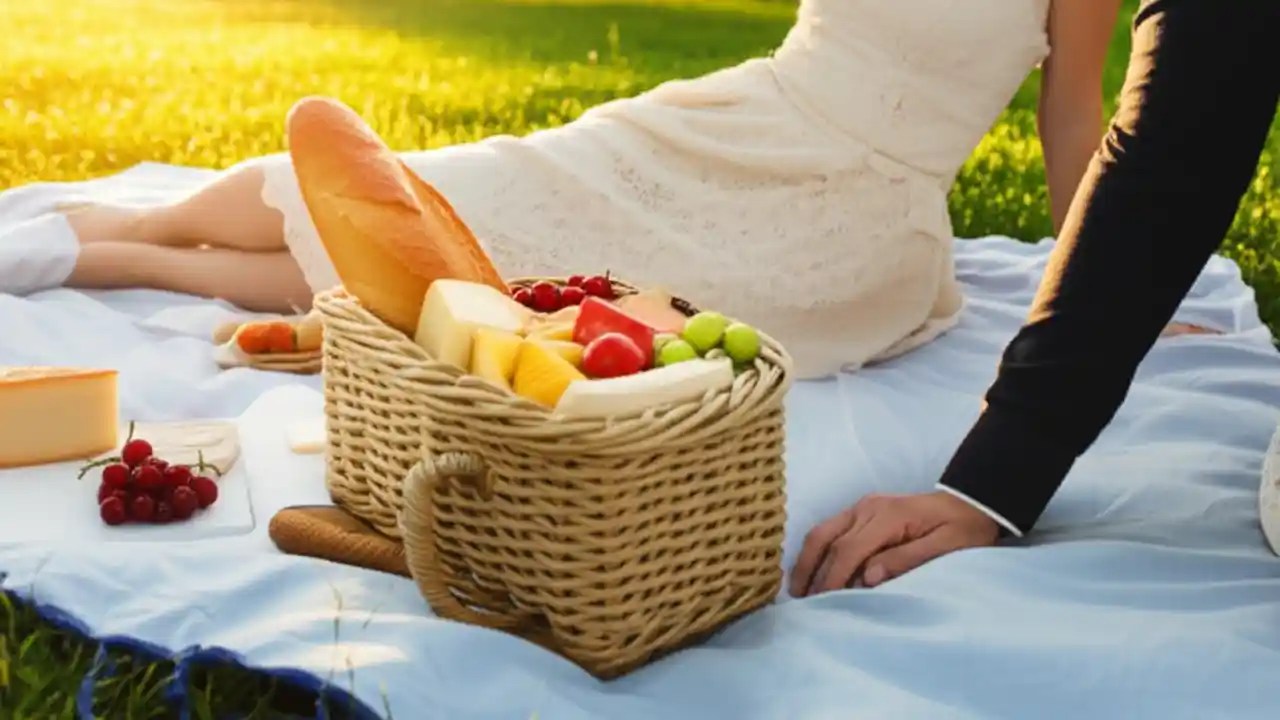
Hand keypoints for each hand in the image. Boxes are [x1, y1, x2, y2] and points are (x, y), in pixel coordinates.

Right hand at [789, 490, 999, 596]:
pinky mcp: (862, 511)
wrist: (969, 502)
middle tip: (798, 599)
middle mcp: (867, 508)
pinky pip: (831, 529)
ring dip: (807, 559)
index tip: (822, 603)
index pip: (848, 549)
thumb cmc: (962, 529)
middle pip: (826, 538)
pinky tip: (813, 569)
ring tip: (798, 587)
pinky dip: (817, 550)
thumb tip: (868, 578)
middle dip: (809, 569)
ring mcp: (862, 507)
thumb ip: (906, 560)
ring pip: (822, 531)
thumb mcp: (945, 548)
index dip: (832, 577)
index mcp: (888, 517)